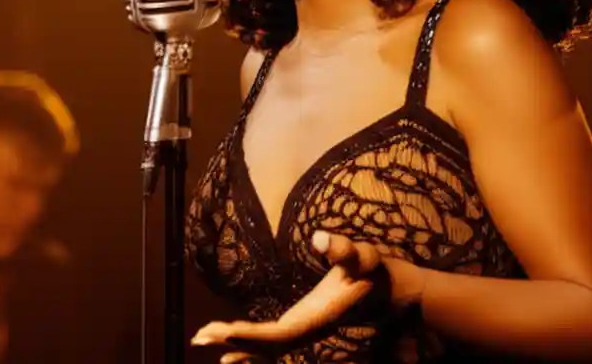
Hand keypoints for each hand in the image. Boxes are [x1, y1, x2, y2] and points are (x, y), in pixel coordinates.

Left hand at [191, 230, 426, 362]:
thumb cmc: (376, 273)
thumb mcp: (365, 256)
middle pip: (267, 345)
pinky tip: (230, 353)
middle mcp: (308, 329)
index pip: (279, 333)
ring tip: (203, 339)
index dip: (252, 335)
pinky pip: (273, 342)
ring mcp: (305, 330)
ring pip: (268, 347)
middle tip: (200, 336)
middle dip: (234, 341)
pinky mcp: (303, 326)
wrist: (391, 294)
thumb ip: (346, 249)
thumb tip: (320, 239)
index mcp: (318, 318)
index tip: (225, 332)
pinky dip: (250, 344)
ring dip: (237, 345)